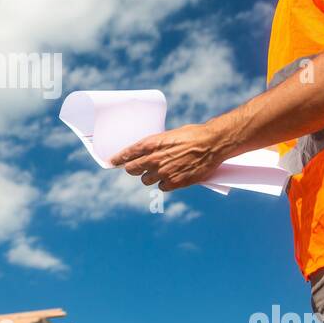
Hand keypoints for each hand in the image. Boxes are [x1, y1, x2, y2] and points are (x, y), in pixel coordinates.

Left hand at [108, 122, 226, 191]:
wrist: (212, 144)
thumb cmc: (193, 135)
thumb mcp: (169, 135)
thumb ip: (156, 145)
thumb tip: (147, 151)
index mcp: (151, 144)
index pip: (127, 154)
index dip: (118, 159)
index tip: (112, 162)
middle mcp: (154, 159)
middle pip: (132, 170)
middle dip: (133, 169)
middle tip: (136, 168)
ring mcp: (163, 172)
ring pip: (146, 180)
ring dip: (150, 177)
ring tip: (160, 170)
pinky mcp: (175, 183)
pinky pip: (161, 187)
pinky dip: (165, 183)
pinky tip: (171, 177)